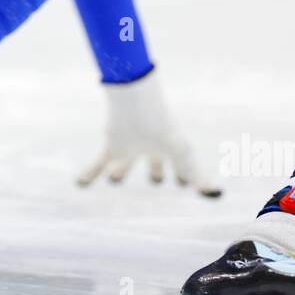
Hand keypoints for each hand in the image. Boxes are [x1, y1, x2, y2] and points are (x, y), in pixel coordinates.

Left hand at [77, 70, 221, 195]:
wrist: (137, 102)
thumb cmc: (163, 126)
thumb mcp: (182, 152)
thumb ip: (197, 174)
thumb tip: (215, 192)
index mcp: (169, 148)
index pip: (179, 165)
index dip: (183, 174)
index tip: (183, 183)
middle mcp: (149, 147)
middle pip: (154, 162)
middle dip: (155, 171)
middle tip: (156, 180)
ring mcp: (130, 146)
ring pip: (125, 161)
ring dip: (120, 170)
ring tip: (113, 177)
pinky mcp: (111, 146)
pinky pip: (98, 163)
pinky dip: (89, 173)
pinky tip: (79, 183)